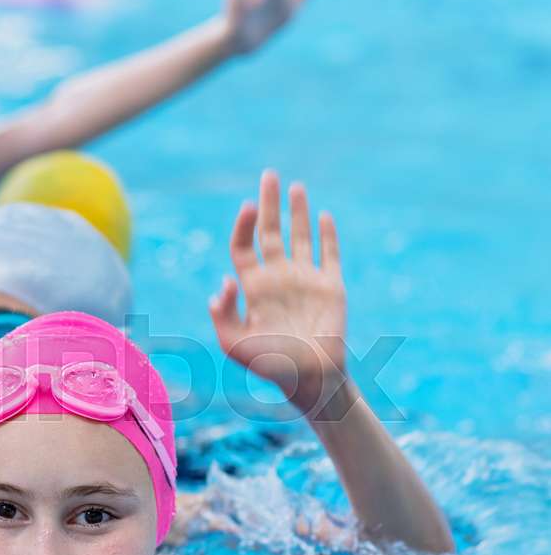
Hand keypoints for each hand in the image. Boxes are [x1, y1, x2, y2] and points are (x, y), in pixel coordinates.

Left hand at [209, 170, 346, 413]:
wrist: (309, 379)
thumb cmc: (269, 365)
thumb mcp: (234, 344)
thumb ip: (223, 315)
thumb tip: (224, 282)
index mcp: (254, 288)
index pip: (244, 246)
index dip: (243, 225)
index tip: (248, 207)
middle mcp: (278, 278)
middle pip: (270, 232)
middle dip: (268, 203)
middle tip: (268, 174)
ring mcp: (305, 280)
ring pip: (300, 237)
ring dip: (297, 212)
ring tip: (295, 186)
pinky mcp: (331, 286)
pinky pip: (330, 254)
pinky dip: (327, 235)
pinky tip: (323, 216)